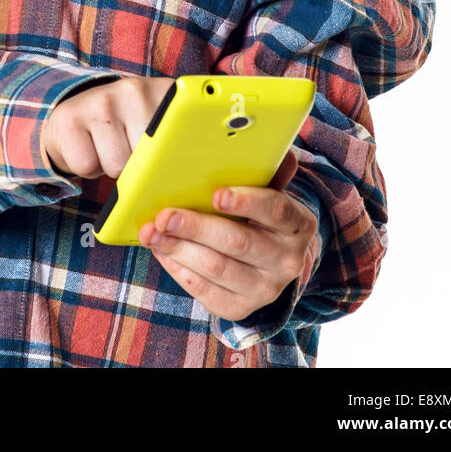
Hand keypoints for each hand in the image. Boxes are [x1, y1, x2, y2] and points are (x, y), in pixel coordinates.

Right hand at [41, 75, 174, 178]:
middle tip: (129, 150)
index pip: (183, 135)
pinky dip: (88, 167)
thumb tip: (191, 173)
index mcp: (164, 92)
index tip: (175, 164)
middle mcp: (135, 90)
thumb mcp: (156, 127)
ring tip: (108, 149)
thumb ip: (178, 141)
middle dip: (137, 166)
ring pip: (116, 165)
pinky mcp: (70, 116)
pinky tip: (89, 148)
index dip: (175, 157)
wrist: (74, 115)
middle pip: (147, 158)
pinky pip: (86, 166)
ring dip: (110, 167)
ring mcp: (102, 99)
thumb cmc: (124, 130)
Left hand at [136, 149, 317, 321]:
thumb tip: (258, 142)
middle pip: (238, 242)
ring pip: (217, 268)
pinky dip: (178, 269)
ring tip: (152, 233)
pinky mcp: (240, 308)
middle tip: (165, 215)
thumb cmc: (261, 217)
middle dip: (196, 227)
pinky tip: (162, 250)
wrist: (270, 264)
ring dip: (179, 249)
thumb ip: (265, 172)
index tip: (217, 194)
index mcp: (298, 225)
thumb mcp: (268, 194)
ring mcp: (265, 289)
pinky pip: (204, 290)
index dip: (247, 201)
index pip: (276, 209)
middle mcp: (287, 261)